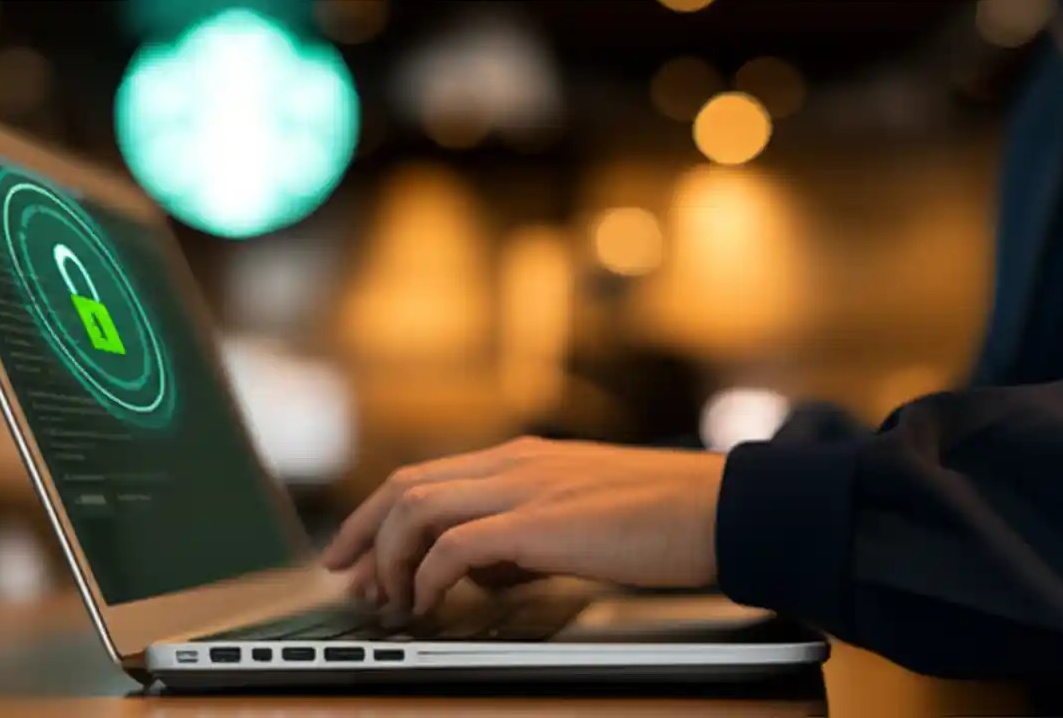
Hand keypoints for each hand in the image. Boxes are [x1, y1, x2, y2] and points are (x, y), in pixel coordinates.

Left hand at [321, 437, 724, 614]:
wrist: (720, 508)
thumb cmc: (662, 518)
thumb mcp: (579, 520)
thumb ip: (525, 537)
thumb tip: (483, 571)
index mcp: (521, 459)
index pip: (427, 475)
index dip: (381, 512)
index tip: (360, 549)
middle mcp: (514, 464)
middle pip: (407, 484)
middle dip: (363, 529)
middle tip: (342, 572)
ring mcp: (526, 488)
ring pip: (419, 507)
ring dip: (390, 555)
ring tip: (385, 596)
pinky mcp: (542, 523)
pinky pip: (457, 545)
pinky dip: (430, 575)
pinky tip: (429, 603)